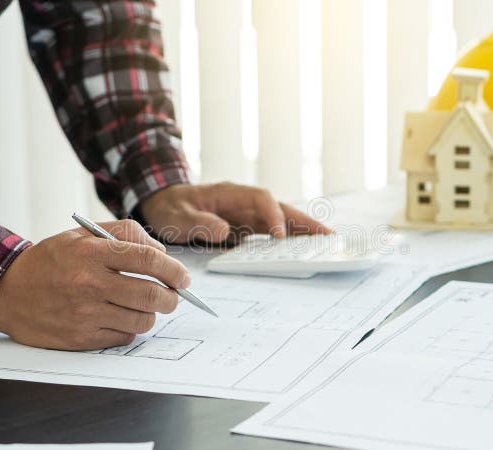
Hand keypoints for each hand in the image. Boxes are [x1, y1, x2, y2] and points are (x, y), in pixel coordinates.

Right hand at [0, 220, 188, 350]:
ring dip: (151, 314)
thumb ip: (125, 234)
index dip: (174, 270)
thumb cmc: (51, 260)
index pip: (148, 260)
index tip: (184, 277)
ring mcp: (85, 314)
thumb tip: (162, 253)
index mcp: (92, 252)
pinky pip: (124, 336)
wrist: (7, 291)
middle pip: (152, 295)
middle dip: (171, 297)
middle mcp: (89, 283)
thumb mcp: (83, 234)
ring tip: (142, 305)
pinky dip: (130, 328)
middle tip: (172, 296)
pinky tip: (119, 317)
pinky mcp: (81, 338)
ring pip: (142, 320)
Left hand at [139, 182, 330, 243]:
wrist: (163, 204)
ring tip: (327, 244)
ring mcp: (248, 214)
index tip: (279, 236)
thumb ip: (198, 222)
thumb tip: (224, 231)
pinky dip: (290, 240)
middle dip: (305, 221)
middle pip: (281, 208)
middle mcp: (245, 201)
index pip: (261, 200)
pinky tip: (303, 252)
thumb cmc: (170, 208)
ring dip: (304, 231)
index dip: (273, 216)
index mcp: (231, 194)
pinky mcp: (248, 227)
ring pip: (282, 220)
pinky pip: (273, 233)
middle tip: (329, 236)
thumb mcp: (177, 216)